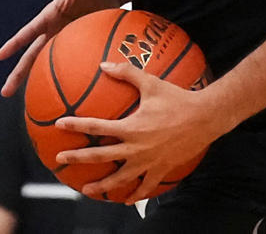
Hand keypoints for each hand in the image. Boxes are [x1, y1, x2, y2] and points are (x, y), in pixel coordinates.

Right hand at [0, 0, 126, 96]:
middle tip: (4, 92)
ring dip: (38, 80)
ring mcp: (66, 39)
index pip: (29, 32)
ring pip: (48, 63)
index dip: (15, 43)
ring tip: (30, 100)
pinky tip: (66, 95)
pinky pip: (71, 63)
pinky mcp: (79, 45)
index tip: (0, 56)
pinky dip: (66, 77)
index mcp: (50, 15)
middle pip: (33, 55)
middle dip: (18, 73)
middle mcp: (55, 30)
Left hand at [54, 62, 218, 202]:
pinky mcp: (161, 170)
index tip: (60, 125)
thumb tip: (104, 64)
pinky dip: (135, 195)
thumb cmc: (177, 98)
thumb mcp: (152, 83)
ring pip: (120, 179)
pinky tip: (126, 200)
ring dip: (102, 186)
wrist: (205, 118)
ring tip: (87, 190)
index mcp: (131, 127)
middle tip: (60, 158)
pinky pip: (145, 187)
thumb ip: (127, 73)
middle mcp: (136, 148)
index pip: (97, 127)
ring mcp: (148, 162)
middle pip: (101, 156)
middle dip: (78, 158)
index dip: (77, 125)